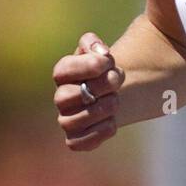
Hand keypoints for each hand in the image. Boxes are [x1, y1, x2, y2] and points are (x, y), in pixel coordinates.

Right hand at [53, 32, 125, 151]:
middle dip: (97, 88)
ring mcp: (69, 118)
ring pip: (69, 122)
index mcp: (65, 72)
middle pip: (64, 97)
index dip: (86, 66)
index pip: (62, 70)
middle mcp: (62, 96)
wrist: (123, 89)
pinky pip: (77, 143)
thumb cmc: (111, 68)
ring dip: (98, 111)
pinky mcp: (79, 137)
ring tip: (116, 101)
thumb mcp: (105, 49)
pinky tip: (113, 122)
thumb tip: (102, 50)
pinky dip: (96, 134)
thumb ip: (98, 43)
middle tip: (119, 79)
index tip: (109, 60)